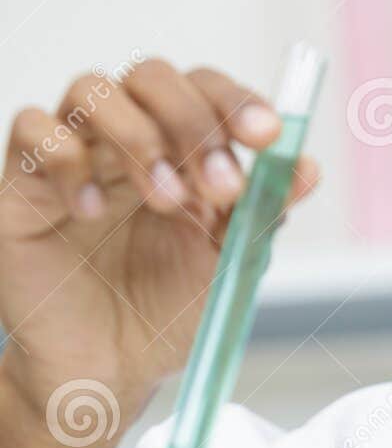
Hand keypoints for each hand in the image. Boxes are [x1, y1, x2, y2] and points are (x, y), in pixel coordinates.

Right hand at [0, 58, 318, 447]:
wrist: (107, 370)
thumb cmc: (164, 314)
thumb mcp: (225, 268)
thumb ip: (261, 216)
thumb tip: (308, 168)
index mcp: (180, 150)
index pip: (206, 91)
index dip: (238, 102)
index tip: (269, 134)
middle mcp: (127, 140)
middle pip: (152, 77)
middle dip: (194, 122)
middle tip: (220, 185)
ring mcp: (75, 155)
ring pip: (93, 91)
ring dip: (139, 137)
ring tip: (166, 202)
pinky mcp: (23, 183)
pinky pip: (32, 130)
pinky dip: (68, 161)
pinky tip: (90, 212)